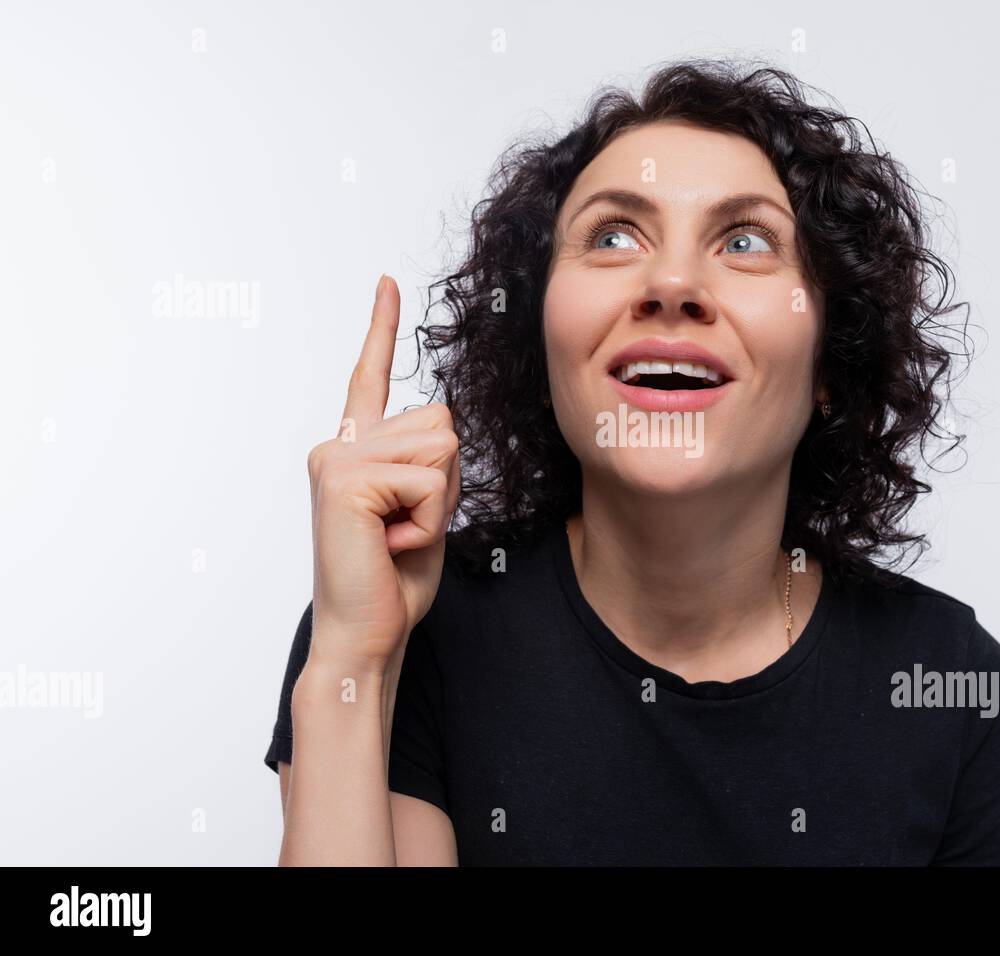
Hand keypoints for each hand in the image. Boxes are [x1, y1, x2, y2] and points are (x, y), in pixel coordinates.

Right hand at [306, 275, 459, 667]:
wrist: (368, 633)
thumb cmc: (396, 578)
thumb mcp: (427, 509)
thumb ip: (432, 463)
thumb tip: (445, 424)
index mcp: (355, 449)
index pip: (370, 378)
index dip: (381, 328)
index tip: (387, 283)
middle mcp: (338, 445)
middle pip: (442, 420)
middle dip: (447, 480)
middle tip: (408, 526)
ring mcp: (336, 458)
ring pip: (442, 448)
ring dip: (439, 503)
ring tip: (398, 536)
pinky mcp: (345, 478)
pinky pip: (430, 479)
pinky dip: (429, 519)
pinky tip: (392, 544)